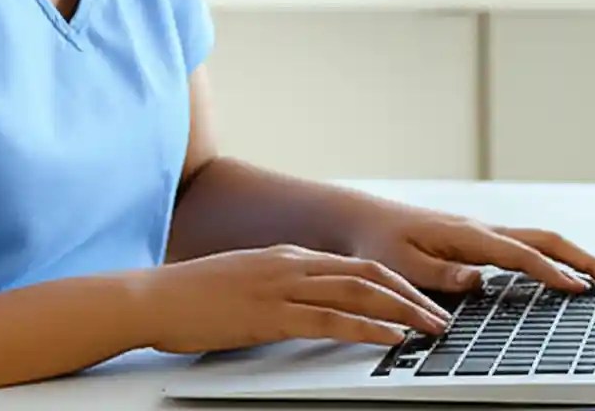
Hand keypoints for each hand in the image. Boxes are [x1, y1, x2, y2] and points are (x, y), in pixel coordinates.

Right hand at [143, 244, 452, 353]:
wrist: (152, 298)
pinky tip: (390, 337)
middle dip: (411, 294)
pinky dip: (367, 327)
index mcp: (289, 256)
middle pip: (369, 272)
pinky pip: (330, 318)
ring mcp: (282, 286)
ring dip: (402, 310)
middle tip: (442, 314)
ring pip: (358, 291)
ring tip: (431, 327)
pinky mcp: (270, 313)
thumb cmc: (192, 298)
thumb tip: (309, 306)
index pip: (356, 264)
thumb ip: (281, 290)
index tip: (422, 298)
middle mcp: (292, 264)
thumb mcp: (246, 285)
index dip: (396, 281)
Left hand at [348, 202, 594, 293]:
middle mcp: (480, 229)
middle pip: (544, 239)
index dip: (551, 272)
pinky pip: (527, 246)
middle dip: (583, 258)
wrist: (362, 220)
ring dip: (575, 256)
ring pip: (540, 240)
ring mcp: (483, 233)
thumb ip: (439, 274)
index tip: (578, 288)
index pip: (519, 255)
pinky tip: (568, 271)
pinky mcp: (480, 240)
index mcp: (465, 235)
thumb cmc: (378, 243)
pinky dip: (555, 256)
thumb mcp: (400, 265)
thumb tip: (478, 280)